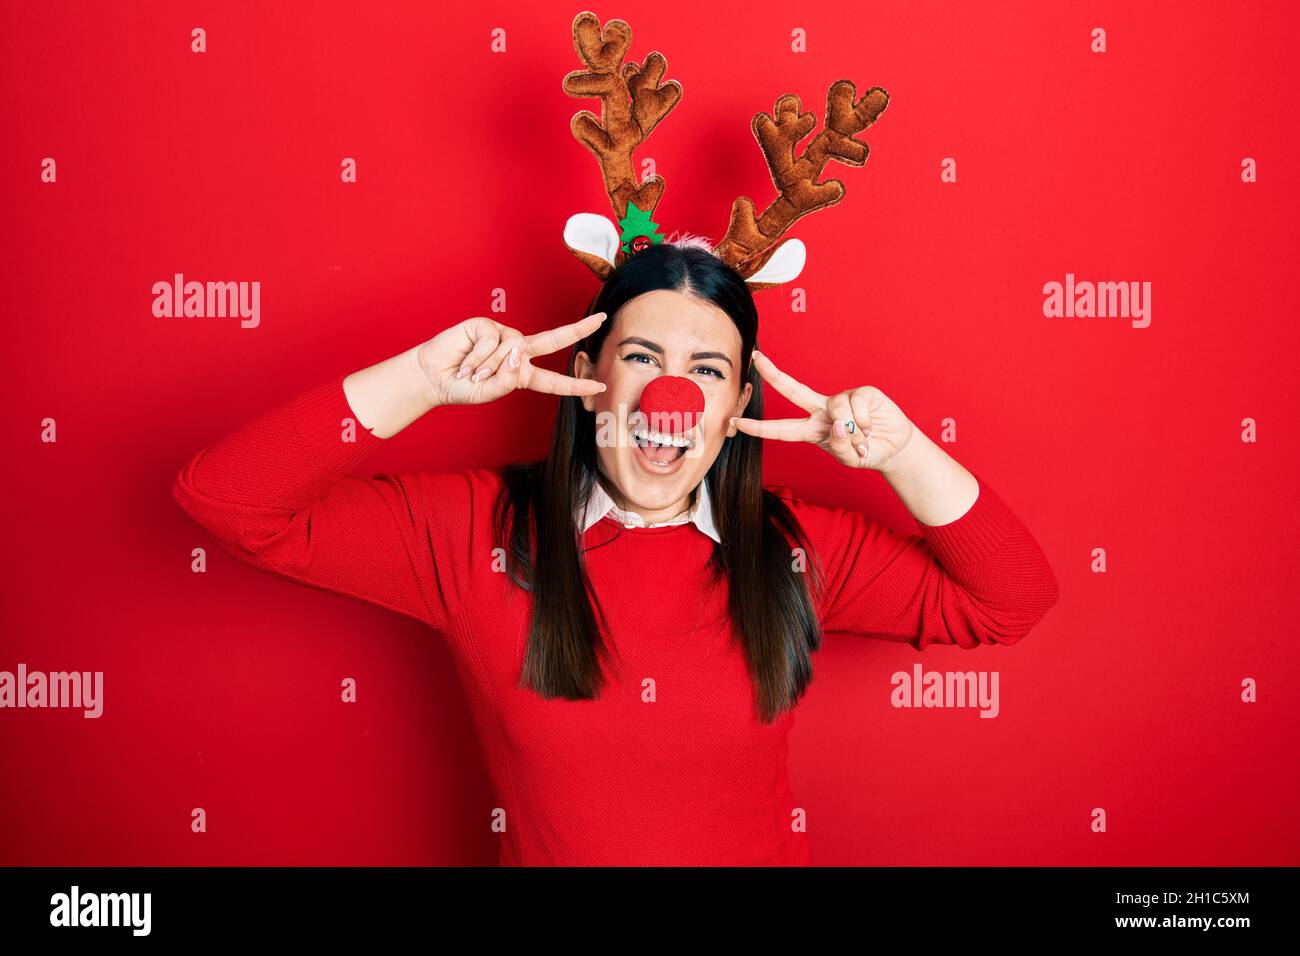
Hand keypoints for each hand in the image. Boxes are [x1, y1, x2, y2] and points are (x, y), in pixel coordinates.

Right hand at [418, 313, 608, 406]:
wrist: (433, 376)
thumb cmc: (461, 388)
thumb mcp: (489, 393)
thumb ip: (508, 379)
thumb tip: (518, 350)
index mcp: (522, 374)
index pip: (553, 380)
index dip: (575, 385)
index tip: (599, 387)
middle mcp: (517, 352)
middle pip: (554, 340)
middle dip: (579, 329)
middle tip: (602, 319)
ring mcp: (503, 337)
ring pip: (511, 351)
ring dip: (487, 368)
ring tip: (470, 374)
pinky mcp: (486, 326)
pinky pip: (492, 342)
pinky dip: (476, 358)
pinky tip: (464, 363)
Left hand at [730, 350, 915, 470]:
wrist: (895, 449)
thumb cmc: (866, 453)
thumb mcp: (848, 458)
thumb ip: (839, 445)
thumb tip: (838, 423)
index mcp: (812, 429)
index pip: (781, 428)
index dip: (759, 427)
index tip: (735, 422)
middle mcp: (822, 410)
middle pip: (793, 390)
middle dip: (774, 374)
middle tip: (756, 359)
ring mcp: (841, 400)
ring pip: (836, 408)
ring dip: (851, 430)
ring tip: (863, 439)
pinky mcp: (863, 392)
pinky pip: (856, 404)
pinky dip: (864, 420)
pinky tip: (871, 426)